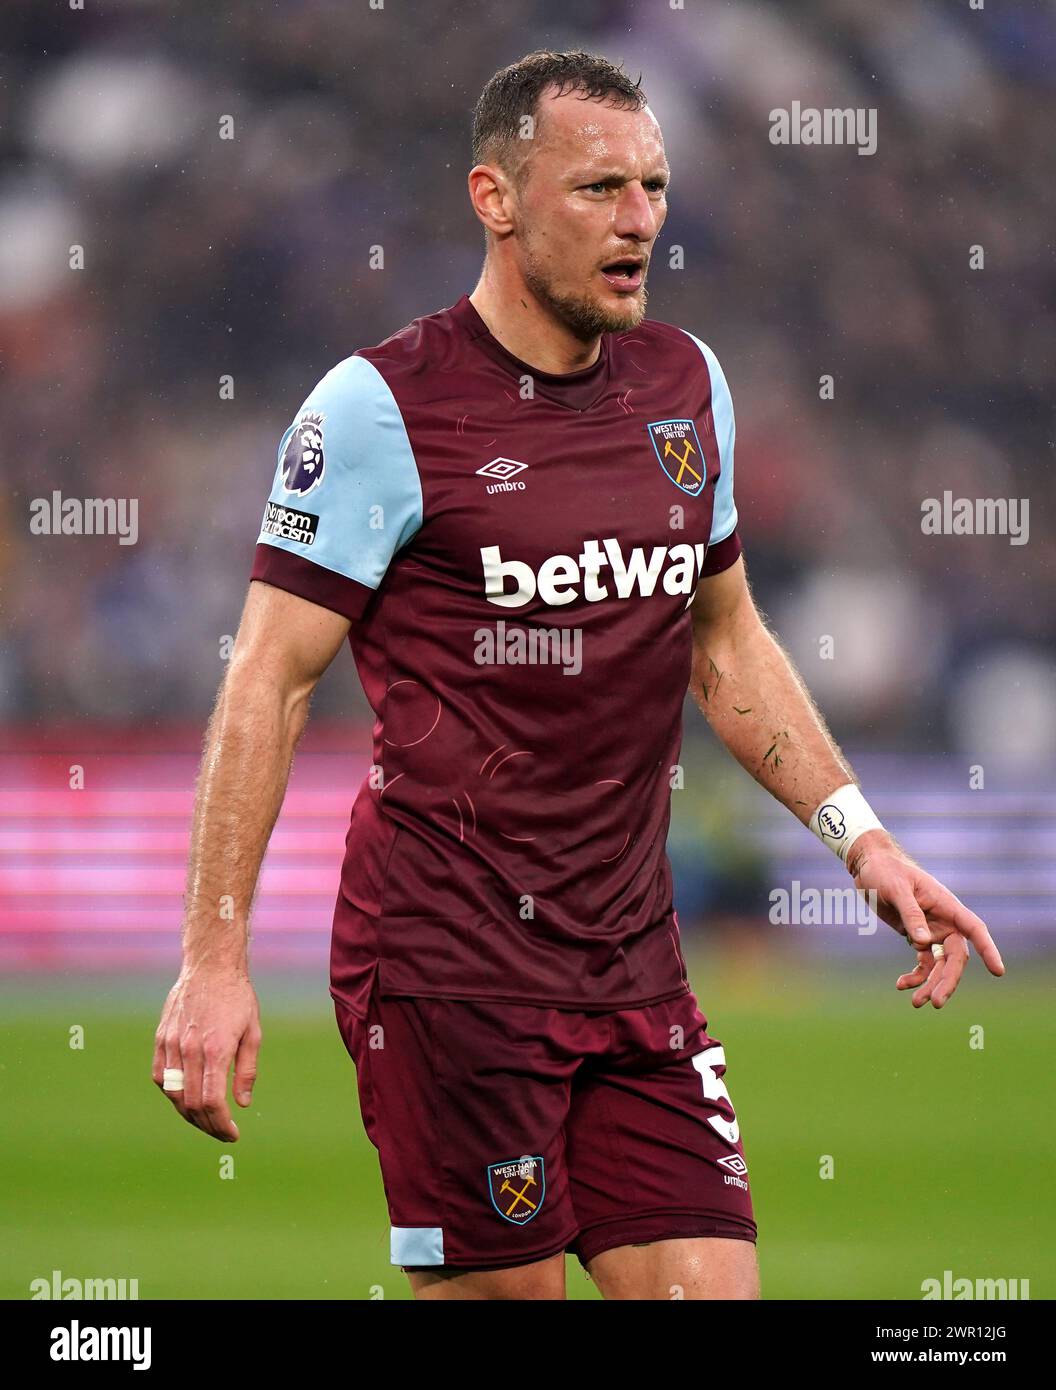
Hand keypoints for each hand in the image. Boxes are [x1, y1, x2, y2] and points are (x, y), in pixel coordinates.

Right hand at [152, 966, 261, 1140]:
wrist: (210, 966)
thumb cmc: (237, 998)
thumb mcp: (253, 1032)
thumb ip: (246, 1070)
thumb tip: (242, 1104)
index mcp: (216, 1049)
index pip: (212, 1102)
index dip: (221, 1125)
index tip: (232, 1134)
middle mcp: (190, 1050)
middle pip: (192, 1104)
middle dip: (208, 1125)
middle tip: (222, 1132)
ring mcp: (171, 1045)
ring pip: (174, 1094)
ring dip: (189, 1114)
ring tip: (206, 1120)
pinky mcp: (161, 1039)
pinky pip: (160, 1077)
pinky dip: (172, 1094)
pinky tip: (185, 1098)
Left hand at [847, 830, 1004, 1008]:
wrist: (869, 866)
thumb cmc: (886, 871)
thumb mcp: (896, 889)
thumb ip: (911, 914)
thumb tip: (923, 943)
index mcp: (946, 905)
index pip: (974, 929)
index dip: (987, 950)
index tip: (998, 971)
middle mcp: (944, 921)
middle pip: (956, 957)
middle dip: (949, 981)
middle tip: (937, 1003)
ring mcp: (931, 931)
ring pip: (940, 965)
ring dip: (931, 984)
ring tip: (917, 1003)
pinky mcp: (916, 937)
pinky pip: (923, 963)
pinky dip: (915, 976)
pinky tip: (902, 985)